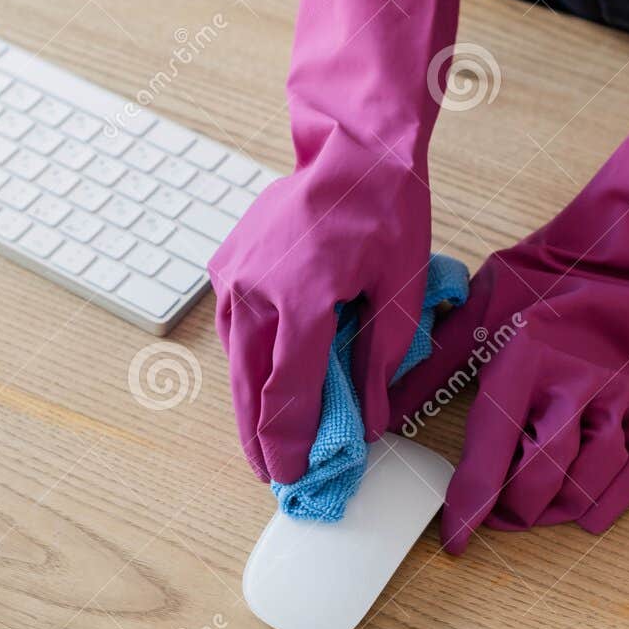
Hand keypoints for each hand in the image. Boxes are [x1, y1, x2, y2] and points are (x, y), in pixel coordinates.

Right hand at [210, 136, 432, 482]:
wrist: (352, 150)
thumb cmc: (385, 214)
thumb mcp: (400, 292)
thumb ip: (379, 361)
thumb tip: (369, 422)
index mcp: (302, 299)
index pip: (287, 392)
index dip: (288, 442)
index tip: (291, 478)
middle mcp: (256, 290)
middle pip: (249, 384)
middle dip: (259, 436)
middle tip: (271, 476)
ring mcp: (235, 274)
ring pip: (236, 358)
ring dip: (246, 402)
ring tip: (261, 441)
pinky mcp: (229, 262)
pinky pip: (234, 324)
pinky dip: (245, 358)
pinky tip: (258, 383)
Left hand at [388, 245, 628, 552]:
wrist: (597, 264)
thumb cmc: (522, 295)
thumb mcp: (466, 323)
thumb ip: (425, 374)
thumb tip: (380, 420)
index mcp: (522, 363)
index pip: (492, 452)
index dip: (470, 504)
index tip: (455, 540)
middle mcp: (573, 382)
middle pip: (544, 473)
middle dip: (514, 509)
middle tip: (495, 517)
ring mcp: (616, 394)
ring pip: (591, 475)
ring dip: (558, 508)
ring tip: (533, 511)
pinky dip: (613, 499)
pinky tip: (587, 515)